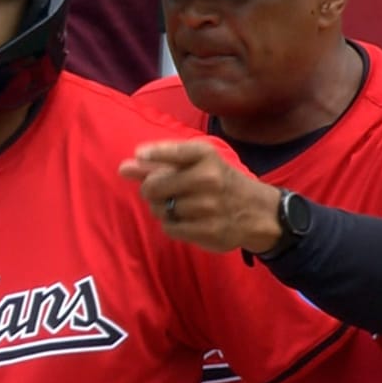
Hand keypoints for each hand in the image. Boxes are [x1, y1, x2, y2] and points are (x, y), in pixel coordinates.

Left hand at [118, 139, 281, 253]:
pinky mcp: (207, 230)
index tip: (139, 155)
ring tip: (179, 206)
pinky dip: (171, 224)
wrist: (258, 212)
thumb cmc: (220, 182)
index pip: (172, 152)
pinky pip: (169, 228)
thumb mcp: (197, 165)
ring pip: (160, 209)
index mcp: (206, 156)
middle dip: (151, 191)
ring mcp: (208, 206)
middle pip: (153, 186)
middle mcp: (208, 178)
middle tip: (162, 192)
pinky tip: (185, 220)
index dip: (152, 154)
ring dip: (162, 209)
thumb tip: (123, 168)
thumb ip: (159, 164)